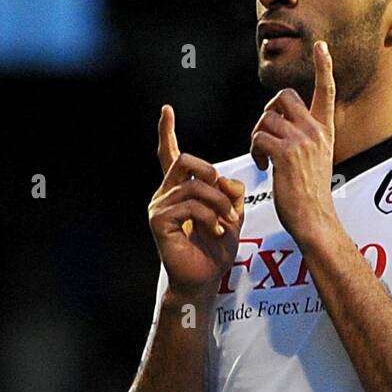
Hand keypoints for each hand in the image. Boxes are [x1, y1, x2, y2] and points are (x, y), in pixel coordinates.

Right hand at [148, 105, 244, 297]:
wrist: (204, 280)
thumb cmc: (215, 251)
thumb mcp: (231, 216)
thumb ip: (232, 195)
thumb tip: (229, 182)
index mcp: (179, 190)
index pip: (170, 155)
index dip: (167, 133)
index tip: (166, 111)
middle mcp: (165, 195)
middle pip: (185, 161)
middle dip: (212, 173)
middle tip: (228, 197)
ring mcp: (159, 207)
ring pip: (193, 186)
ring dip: (218, 203)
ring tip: (226, 222)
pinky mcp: (159, 221)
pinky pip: (189, 205)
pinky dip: (209, 216)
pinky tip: (216, 230)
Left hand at [250, 40, 337, 245]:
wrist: (315, 220)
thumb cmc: (312, 196)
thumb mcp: (317, 160)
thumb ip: (306, 139)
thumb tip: (282, 126)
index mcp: (324, 131)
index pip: (326, 91)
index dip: (324, 66)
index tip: (321, 46)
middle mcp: (315, 131)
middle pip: (283, 97)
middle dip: (268, 113)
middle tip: (266, 136)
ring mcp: (301, 141)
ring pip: (266, 119)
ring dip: (257, 136)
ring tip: (263, 157)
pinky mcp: (285, 154)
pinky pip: (259, 137)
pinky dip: (255, 151)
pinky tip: (262, 166)